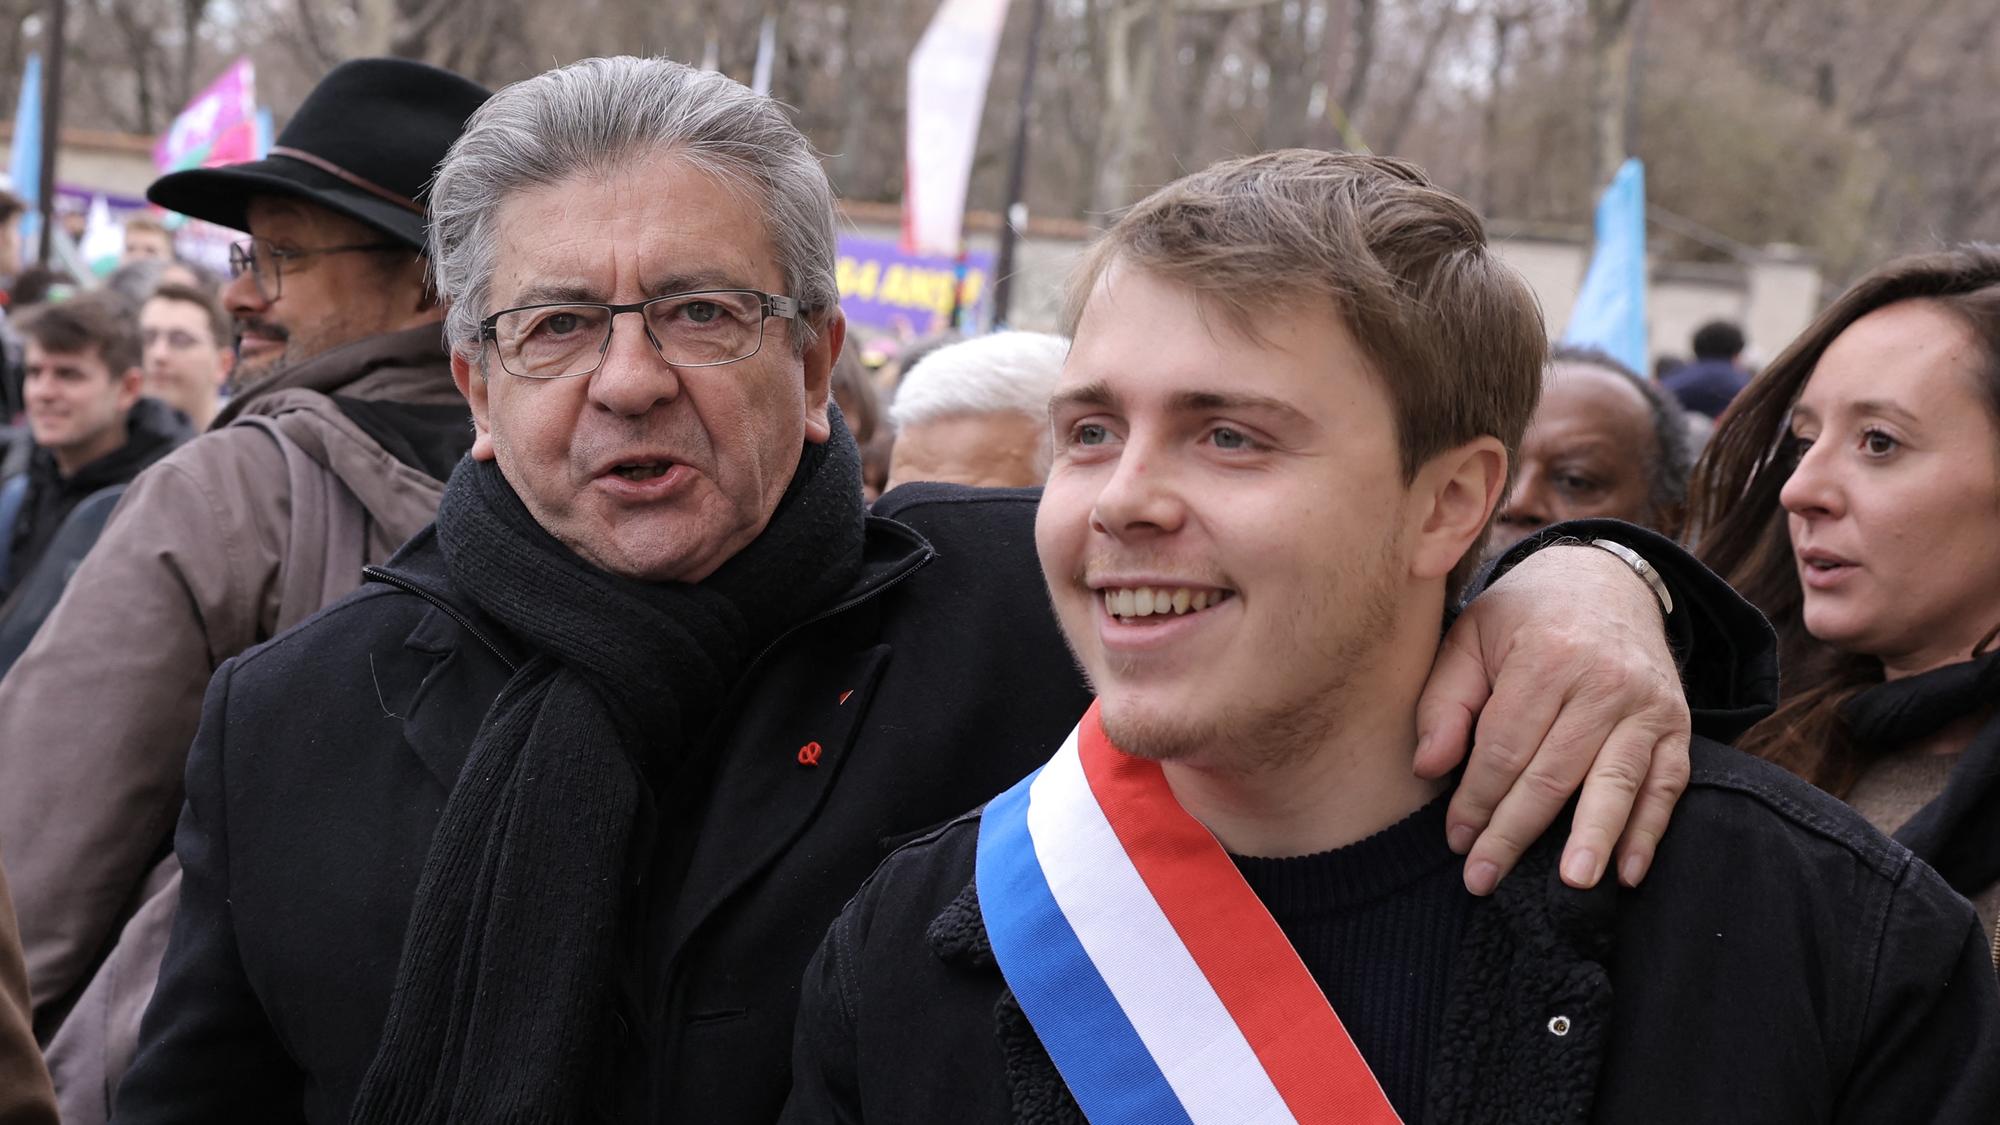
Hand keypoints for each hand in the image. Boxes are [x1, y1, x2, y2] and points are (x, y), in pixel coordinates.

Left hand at [1414, 545, 1689, 895]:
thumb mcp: (1469, 637)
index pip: (1505, 747)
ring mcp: (1647, 704)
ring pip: (1615, 783)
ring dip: (1593, 838)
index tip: (1456, 839)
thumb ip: (1444, 701)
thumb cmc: (1523, 617)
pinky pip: (1666, 784)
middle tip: (1483, 879)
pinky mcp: (1677, 722)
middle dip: (1515, 832)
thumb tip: (1428, 768)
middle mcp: (1603, 681)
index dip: (1477, 799)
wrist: (1604, 580)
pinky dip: (1649, 830)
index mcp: (1546, 656)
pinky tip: (1628, 871)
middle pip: (1554, 773)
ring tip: (1572, 884)